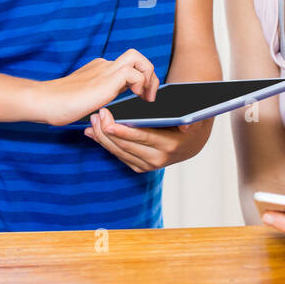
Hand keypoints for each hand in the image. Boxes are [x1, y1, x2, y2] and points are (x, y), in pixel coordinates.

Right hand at [39, 49, 158, 126]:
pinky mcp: (106, 79)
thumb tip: (107, 111)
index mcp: (99, 71)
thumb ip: (98, 99)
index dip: (139, 78)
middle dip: (149, 73)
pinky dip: (140, 85)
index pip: (127, 66)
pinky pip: (134, 73)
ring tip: (146, 97)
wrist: (46, 101)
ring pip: (138, 58)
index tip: (141, 97)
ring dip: (148, 76)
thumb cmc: (59, 106)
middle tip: (148, 95)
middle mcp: (104, 66)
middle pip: (135, 56)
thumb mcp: (85, 100)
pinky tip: (136, 99)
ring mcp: (105, 70)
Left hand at [82, 106, 208, 172]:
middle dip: (108, 132)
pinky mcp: (140, 167)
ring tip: (92, 123)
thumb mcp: (192, 119)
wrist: (190, 144)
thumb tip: (186, 125)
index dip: (123, 132)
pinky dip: (106, 144)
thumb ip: (189, 120)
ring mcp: (148, 165)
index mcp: (170, 145)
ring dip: (103, 138)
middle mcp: (158, 159)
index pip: (143, 138)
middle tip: (97, 116)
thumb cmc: (187, 124)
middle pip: (126, 146)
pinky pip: (119, 156)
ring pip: (120, 152)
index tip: (108, 123)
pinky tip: (95, 133)